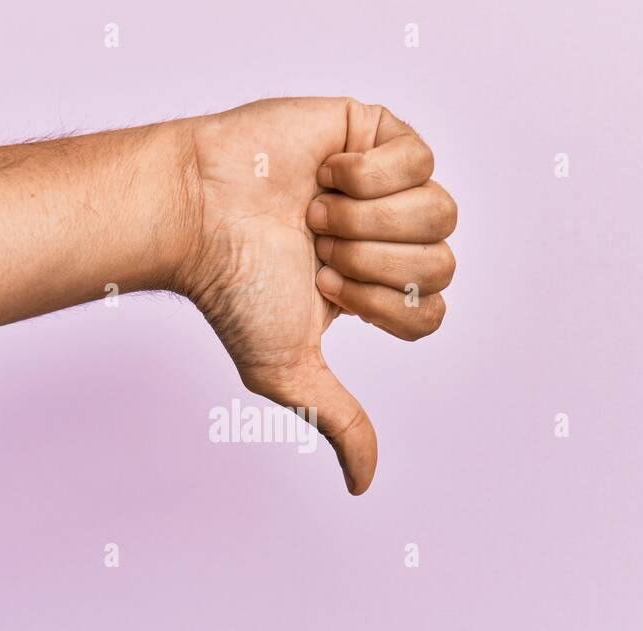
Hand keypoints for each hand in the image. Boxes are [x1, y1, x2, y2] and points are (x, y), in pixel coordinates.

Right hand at [172, 97, 457, 494]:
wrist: (200, 211)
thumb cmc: (232, 287)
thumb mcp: (288, 370)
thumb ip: (337, 421)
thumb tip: (363, 485)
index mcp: (374, 289)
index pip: (430, 310)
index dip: (381, 304)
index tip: (322, 287)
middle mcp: (388, 238)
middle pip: (442, 263)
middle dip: (372, 263)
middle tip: (316, 249)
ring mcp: (387, 184)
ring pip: (439, 212)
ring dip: (368, 219)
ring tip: (317, 212)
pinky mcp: (377, 132)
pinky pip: (422, 158)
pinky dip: (369, 173)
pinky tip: (325, 174)